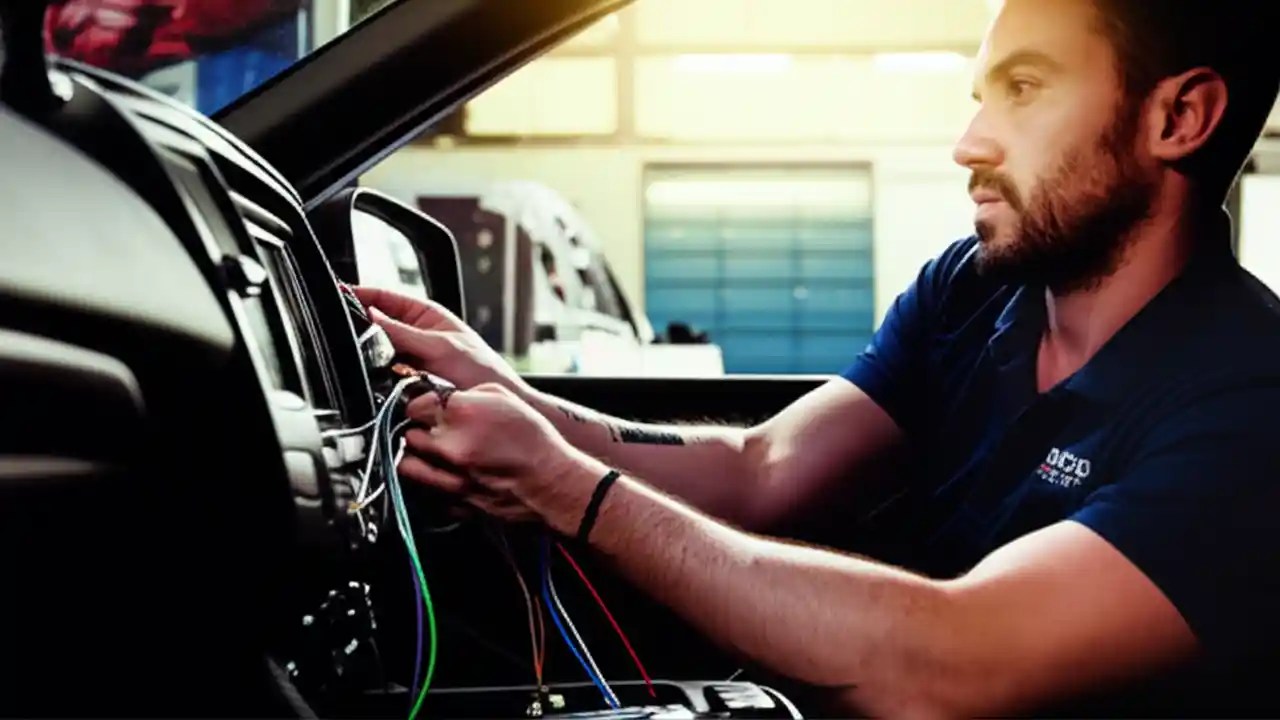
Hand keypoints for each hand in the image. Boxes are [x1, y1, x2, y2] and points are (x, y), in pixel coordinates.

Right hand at [353, 286, 526, 392]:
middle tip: (341, 331)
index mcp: (425, 316)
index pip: (385, 297)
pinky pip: (381, 376)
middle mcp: (414, 335)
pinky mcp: (405, 383)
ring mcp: (409, 359)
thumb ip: (404, 332)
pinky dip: (373, 376)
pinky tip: (368, 378)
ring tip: (355, 357)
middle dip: (360, 328)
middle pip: (375, 326)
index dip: (360, 294)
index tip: (337, 295)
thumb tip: (370, 314)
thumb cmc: (480, 371)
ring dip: (367, 355)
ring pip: (376, 353)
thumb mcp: (440, 347)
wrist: (493, 408)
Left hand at [397, 383, 590, 525]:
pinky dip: (430, 481)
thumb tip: (442, 397)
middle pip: (408, 432)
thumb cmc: (533, 439)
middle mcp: (449, 445)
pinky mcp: (454, 501)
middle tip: (435, 428)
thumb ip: (464, 395)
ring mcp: (449, 477)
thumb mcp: (501, 396)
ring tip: (433, 451)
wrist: (552, 481)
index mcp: (461, 413)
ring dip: (416, 456)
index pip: (414, 404)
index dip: (422, 404)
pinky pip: (425, 490)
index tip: (431, 407)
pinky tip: (445, 473)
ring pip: (407, 463)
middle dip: (419, 429)